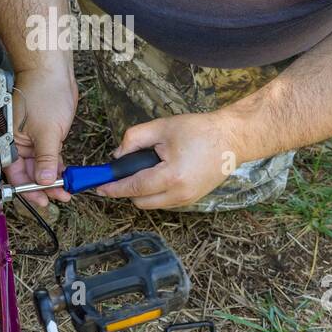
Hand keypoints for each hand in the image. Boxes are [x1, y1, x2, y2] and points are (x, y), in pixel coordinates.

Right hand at [4, 64, 77, 208]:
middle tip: (60, 197)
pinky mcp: (45, 134)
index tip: (42, 201)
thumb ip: (45, 158)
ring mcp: (31, 138)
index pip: (15, 173)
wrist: (52, 71)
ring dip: (52, 178)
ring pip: (40, 165)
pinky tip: (65, 175)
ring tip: (66, 189)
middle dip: (44, 186)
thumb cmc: (43, 94)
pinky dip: (56, 166)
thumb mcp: (46, 132)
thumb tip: (43, 181)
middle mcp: (17, 142)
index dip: (28, 189)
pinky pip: (48, 156)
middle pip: (28, 172)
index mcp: (8, 141)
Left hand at [96, 112, 239, 209]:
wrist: (232, 138)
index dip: (113, 188)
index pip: (133, 188)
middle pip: (140, 201)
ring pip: (152, 204)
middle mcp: (180, 194)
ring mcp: (188, 200)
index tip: (99, 187)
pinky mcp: (193, 199)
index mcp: (171, 176)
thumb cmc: (199, 130)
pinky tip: (161, 172)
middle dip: (128, 189)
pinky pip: (165, 201)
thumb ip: (134, 139)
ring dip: (143, 191)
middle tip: (126, 169)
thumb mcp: (161, 127)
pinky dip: (157, 191)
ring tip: (149, 167)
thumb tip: (117, 156)